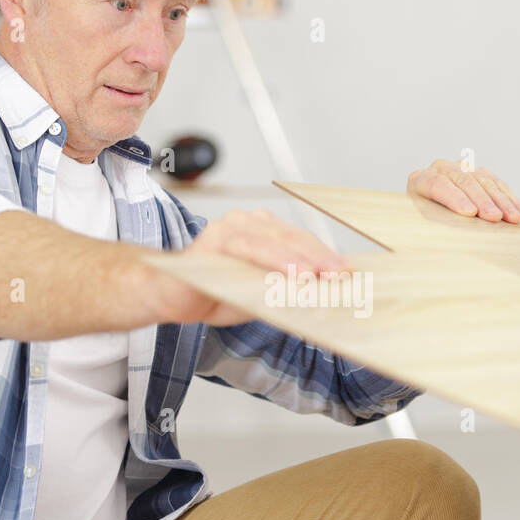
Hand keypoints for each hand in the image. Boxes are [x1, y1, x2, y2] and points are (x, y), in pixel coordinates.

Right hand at [152, 208, 350, 325]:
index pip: (301, 241)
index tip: (349, 274)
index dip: (326, 257)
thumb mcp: (260, 292)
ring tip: (318, 277)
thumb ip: (287, 288)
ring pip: (272, 241)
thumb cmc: (214, 292)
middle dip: (319, 259)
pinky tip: (289, 276)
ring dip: (297, 260)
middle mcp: (247, 223)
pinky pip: (246, 250)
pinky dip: (270, 263)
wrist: (169, 296)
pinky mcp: (212, 241)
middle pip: (292, 238)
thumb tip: (323, 294)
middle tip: (341, 277)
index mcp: (262, 230)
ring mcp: (228, 228)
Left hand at [407, 158, 519, 222]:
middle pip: (464, 182)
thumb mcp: (417, 223)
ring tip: (513, 218)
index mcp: (420, 180)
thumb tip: (440, 242)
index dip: (455, 198)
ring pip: (485, 181)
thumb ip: (426, 226)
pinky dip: (510, 198)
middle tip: (495, 218)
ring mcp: (461, 168)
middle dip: (483, 201)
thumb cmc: (420, 221)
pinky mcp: (479, 172)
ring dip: (502, 201)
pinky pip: (497, 183)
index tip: (471, 213)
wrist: (424, 207)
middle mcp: (441, 168)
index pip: (438, 184)